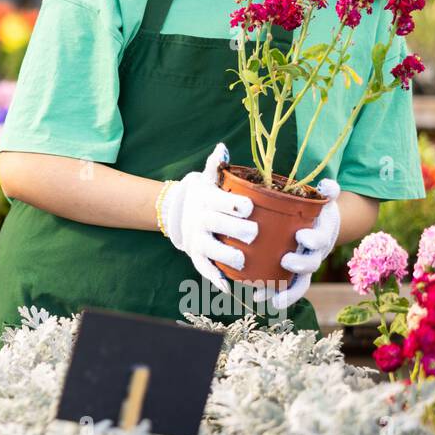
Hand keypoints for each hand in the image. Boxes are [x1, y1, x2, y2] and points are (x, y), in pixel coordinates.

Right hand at [159, 142, 258, 293]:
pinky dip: (215, 278)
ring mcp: (197, 239)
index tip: (249, 207)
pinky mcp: (196, 256)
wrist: (180, 212)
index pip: (223, 201)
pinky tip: (227, 286)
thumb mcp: (209, 178)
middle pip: (220, 225)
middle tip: (254, 232)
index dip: (237, 205)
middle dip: (240, 230)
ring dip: (228, 255)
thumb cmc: (206, 193)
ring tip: (243, 259)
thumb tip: (222, 147)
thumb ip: (216, 165)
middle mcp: (200, 219)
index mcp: (207, 199)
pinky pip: (205, 269)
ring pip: (213, 249)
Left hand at [254, 178, 340, 310]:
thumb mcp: (323, 197)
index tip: (301, 235)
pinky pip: (286, 289)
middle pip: (311, 264)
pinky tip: (257, 300)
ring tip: (271, 300)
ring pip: (299, 283)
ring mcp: (304, 267)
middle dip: (300, 265)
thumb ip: (328, 189)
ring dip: (285, 292)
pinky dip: (273, 295)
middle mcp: (315, 254)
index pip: (320, 239)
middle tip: (285, 261)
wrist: (321, 226)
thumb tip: (328, 184)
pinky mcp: (293, 275)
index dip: (313, 239)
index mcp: (321, 234)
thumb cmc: (316, 209)